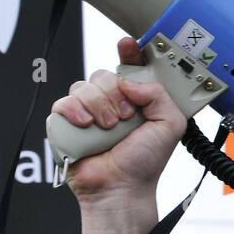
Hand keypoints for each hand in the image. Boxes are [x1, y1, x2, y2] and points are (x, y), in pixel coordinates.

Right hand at [50, 37, 187, 233]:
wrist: (120, 189)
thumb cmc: (144, 163)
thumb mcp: (170, 125)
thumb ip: (159, 94)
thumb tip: (131, 82)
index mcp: (136, 100)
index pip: (130, 67)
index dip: (128, 53)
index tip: (127, 45)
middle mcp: (112, 103)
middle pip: (104, 74)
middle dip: (115, 93)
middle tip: (124, 116)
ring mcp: (88, 112)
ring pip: (84, 86)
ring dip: (98, 105)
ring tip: (107, 128)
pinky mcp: (68, 123)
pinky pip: (63, 102)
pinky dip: (74, 111)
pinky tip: (86, 125)